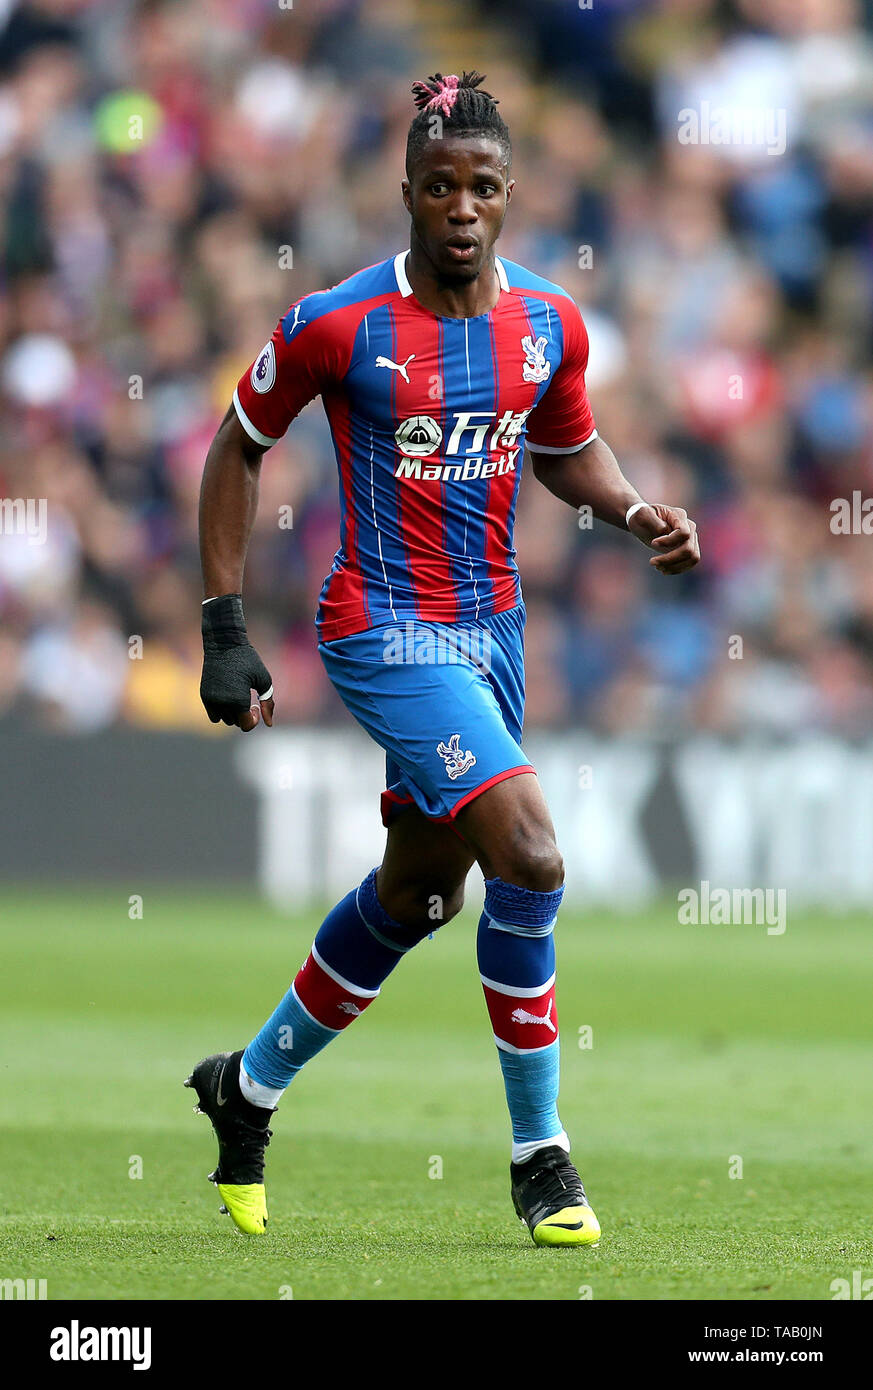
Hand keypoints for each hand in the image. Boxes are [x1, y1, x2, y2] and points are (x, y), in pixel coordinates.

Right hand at [200, 594, 274, 729]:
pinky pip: (214, 716)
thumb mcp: (264, 679)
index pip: (246, 725)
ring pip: (225, 720)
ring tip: (239, 697)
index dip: (254, 719)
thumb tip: (269, 724)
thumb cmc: (248, 660)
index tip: (256, 706)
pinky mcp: (204, 696)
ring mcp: (211, 700)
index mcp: (238, 699)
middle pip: (236, 723)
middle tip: (249, 698)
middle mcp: (222, 702)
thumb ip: (268, 702)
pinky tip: (228, 698)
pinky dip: (222, 712)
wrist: (224, 644)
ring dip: (233, 714)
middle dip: (244, 715)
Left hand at [628, 503, 699, 574]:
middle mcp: (689, 527)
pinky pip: (690, 562)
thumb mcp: (642, 514)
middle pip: (689, 549)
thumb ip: (653, 521)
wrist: (643, 523)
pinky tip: (663, 569)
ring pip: (693, 557)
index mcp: (679, 516)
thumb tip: (665, 531)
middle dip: (670, 559)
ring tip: (658, 567)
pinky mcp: (688, 549)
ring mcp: (691, 538)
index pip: (684, 533)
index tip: (653, 543)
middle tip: (651, 562)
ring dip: (675, 566)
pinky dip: (677, 569)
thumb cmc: (642, 516)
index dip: (669, 541)